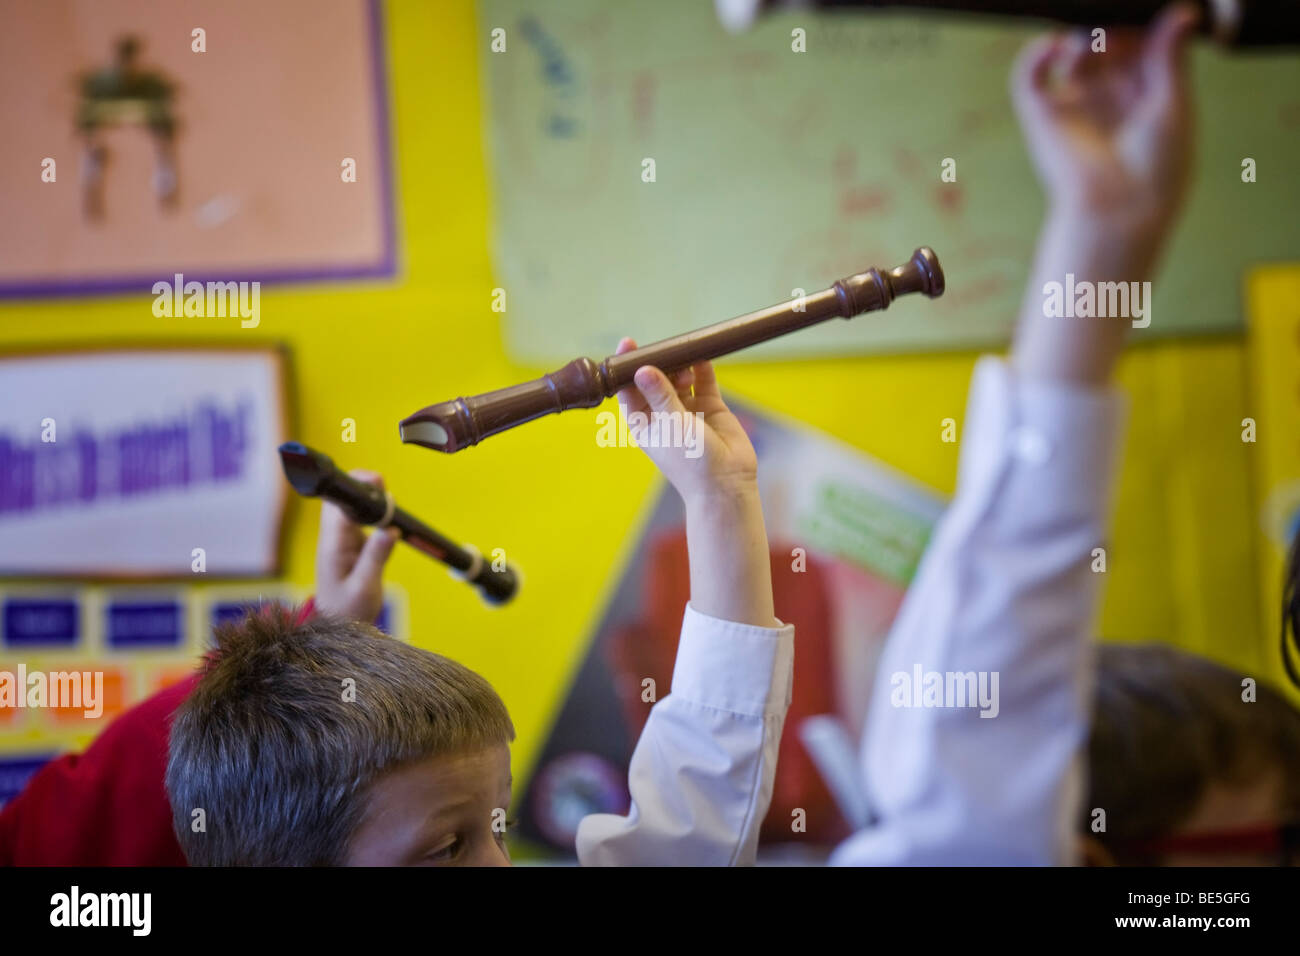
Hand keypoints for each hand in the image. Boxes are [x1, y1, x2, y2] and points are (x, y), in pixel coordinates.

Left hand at [313, 470, 398, 622]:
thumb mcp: (365, 587)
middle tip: (387, 491)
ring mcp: (341, 539)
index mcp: (334, 545)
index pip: (339, 505)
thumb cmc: (347, 611)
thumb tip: (390, 529)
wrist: (337, 624)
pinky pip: (359, 520)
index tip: (378, 483)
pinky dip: (373, 514)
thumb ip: (376, 557)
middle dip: (363, 488)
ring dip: (370, 501)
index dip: (357, 488)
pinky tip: (386, 519)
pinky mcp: (350, 544)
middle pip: (341, 499)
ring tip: (390, 507)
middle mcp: (334, 537)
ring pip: (351, 507)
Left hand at [614, 338, 757, 504]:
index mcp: (644, 423)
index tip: (628, 344)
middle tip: (663, 349)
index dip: (626, 368)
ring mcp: (687, 409)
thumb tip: (642, 368)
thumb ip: (660, 395)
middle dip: (657, 364)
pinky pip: (704, 381)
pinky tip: (702, 357)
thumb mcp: (671, 425)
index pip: (628, 390)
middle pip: (654, 380)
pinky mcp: (711, 406)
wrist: (727, 484)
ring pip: (679, 378)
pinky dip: (702, 368)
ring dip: (680, 367)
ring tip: (685, 368)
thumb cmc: (691, 461)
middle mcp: (663, 414)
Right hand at [1012, 3, 1197, 234]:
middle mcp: (1106, 98)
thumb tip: (1182, 11)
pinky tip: (1055, 44)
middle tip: (1117, 33)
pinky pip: (1030, 76)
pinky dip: (1036, 53)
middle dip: (1112, 31)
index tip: (1150, 23)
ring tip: (1092, 44)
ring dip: (1083, 38)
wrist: (1117, 208)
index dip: (1141, 28)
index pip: (1140, 44)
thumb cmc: (1157, 166)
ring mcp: (1072, 104)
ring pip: (1073, 52)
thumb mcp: (1174, 104)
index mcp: (1142, 96)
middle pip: (1107, 43)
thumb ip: (1170, 58)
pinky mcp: (1041, 115)